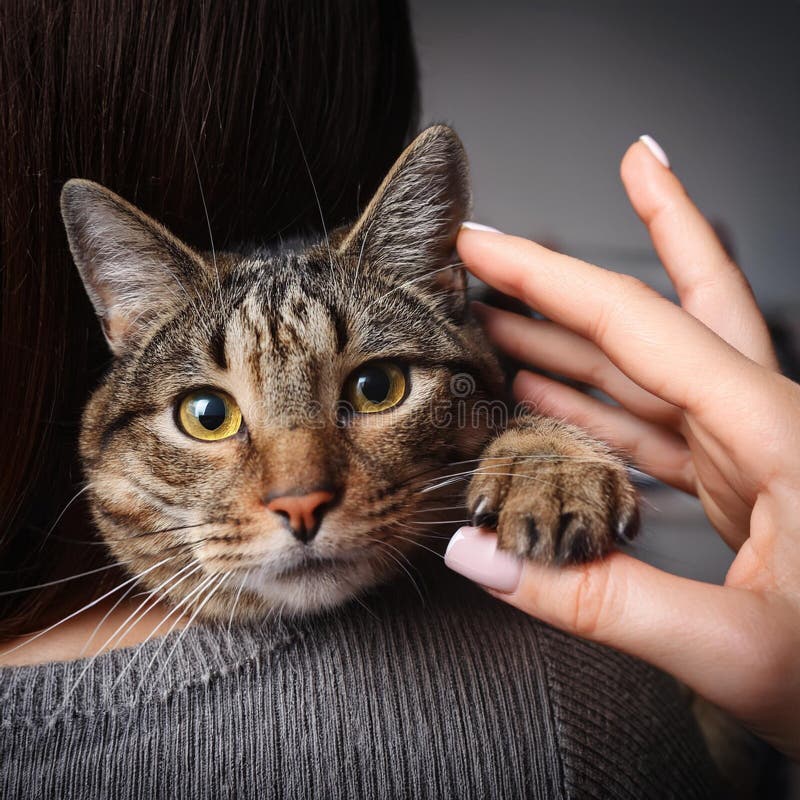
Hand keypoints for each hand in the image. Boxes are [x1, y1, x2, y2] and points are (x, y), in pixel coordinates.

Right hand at [446, 138, 799, 757]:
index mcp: (781, 433)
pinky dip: (592, 403)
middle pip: (671, 308)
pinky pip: (652, 425)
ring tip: (504, 313)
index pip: (642, 326)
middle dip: (594, 256)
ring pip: (651, 367)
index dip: (551, 278)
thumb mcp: (739, 652)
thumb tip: (484, 557)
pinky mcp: (736, 483)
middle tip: (516, 230)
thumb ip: (602, 602)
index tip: (489, 243)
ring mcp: (752, 451)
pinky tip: (544, 393)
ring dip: (572, 335)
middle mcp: (768, 423)